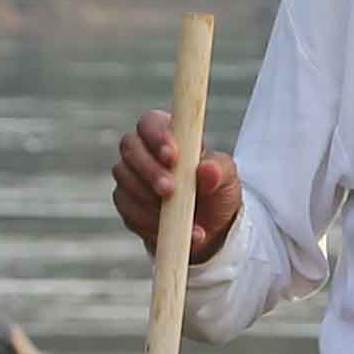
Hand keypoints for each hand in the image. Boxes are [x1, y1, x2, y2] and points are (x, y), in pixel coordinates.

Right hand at [114, 109, 239, 261]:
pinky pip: (128, 211)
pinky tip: (172, 231)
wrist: (210, 227)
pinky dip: (149, 223)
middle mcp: (143, 151)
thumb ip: (219, 170)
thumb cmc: (216, 191)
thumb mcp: (226, 179)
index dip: (157, 136)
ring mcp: (130, 177)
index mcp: (167, 133)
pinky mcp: (127, 204)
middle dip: (150, 170)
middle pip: (130, 148)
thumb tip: (208, 169)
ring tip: (181, 218)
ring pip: (126, 181)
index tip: (173, 157)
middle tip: (169, 190)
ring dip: (150, 200)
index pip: (151, 122)